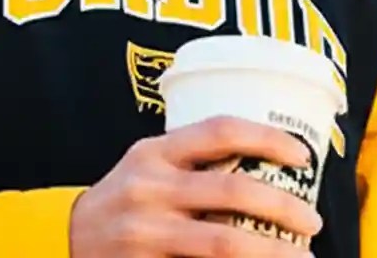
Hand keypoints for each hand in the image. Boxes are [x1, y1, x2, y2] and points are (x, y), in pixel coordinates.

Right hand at [69, 116, 320, 256]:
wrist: (64, 240)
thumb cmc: (124, 198)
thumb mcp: (147, 165)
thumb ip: (194, 160)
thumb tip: (268, 163)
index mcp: (155, 152)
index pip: (222, 131)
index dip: (270, 139)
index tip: (304, 156)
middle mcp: (148, 188)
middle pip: (233, 191)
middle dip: (284, 207)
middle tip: (313, 222)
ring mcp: (144, 232)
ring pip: (224, 241)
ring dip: (272, 252)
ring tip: (302, 257)